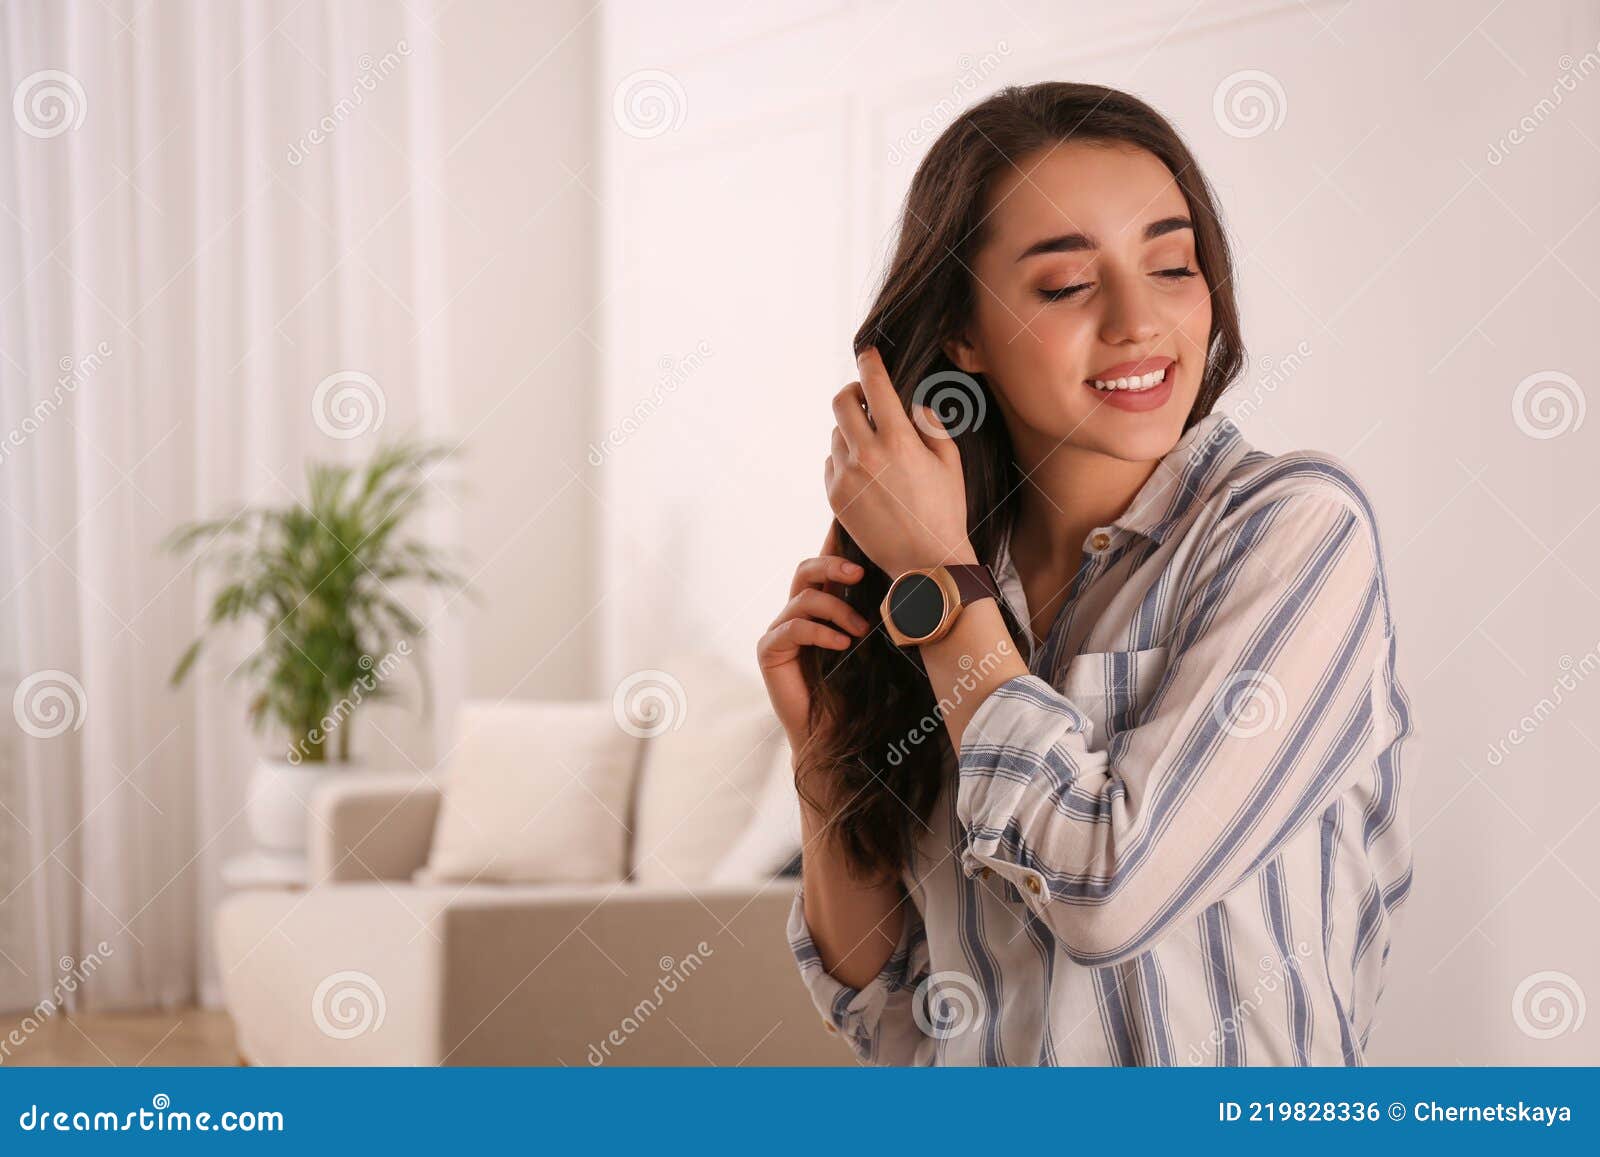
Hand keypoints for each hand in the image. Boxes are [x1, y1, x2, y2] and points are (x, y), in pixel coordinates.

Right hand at [755, 521, 872, 751]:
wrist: (837, 737)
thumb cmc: (859, 694)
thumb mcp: (876, 646)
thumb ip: (881, 615)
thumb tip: (915, 584)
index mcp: (821, 607)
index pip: (826, 565)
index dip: (834, 542)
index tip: (851, 521)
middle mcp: (797, 614)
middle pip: (807, 569)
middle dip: (833, 563)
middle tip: (860, 572)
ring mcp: (781, 631)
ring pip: (802, 597)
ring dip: (836, 609)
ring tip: (859, 631)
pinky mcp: (769, 651)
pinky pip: (792, 627)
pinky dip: (820, 632)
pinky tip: (841, 645)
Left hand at [825, 347, 975, 576]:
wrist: (924, 561)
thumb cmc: (944, 510)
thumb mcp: (950, 461)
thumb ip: (930, 424)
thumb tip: (911, 405)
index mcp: (898, 441)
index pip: (875, 386)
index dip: (869, 362)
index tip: (867, 353)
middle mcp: (867, 455)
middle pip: (841, 402)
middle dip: (852, 393)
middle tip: (865, 399)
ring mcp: (847, 476)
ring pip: (836, 434)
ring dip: (851, 430)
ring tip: (873, 446)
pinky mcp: (835, 496)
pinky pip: (831, 462)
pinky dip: (844, 459)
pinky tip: (865, 472)